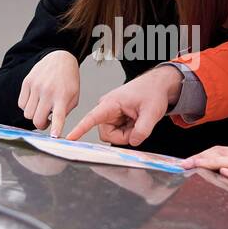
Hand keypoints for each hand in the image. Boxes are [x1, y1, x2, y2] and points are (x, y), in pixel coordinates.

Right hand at [19, 50, 79, 136]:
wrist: (60, 59)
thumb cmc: (68, 81)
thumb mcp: (74, 97)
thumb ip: (64, 112)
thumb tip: (53, 128)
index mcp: (62, 97)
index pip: (58, 116)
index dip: (55, 128)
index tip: (54, 137)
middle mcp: (48, 92)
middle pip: (36, 120)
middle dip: (41, 125)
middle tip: (47, 121)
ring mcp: (35, 87)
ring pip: (27, 114)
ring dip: (34, 115)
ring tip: (41, 109)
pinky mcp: (27, 82)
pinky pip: (21, 104)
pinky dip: (27, 106)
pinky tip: (35, 101)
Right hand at [65, 66, 182, 145]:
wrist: (157, 86)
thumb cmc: (152, 92)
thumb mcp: (152, 112)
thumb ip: (142, 130)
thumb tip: (133, 142)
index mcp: (110, 103)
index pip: (91, 118)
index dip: (80, 129)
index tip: (69, 138)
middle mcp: (107, 109)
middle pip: (107, 134)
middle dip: (123, 136)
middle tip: (138, 127)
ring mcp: (111, 114)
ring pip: (113, 135)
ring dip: (127, 134)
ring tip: (138, 121)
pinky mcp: (115, 119)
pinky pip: (118, 133)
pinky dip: (128, 132)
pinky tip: (135, 121)